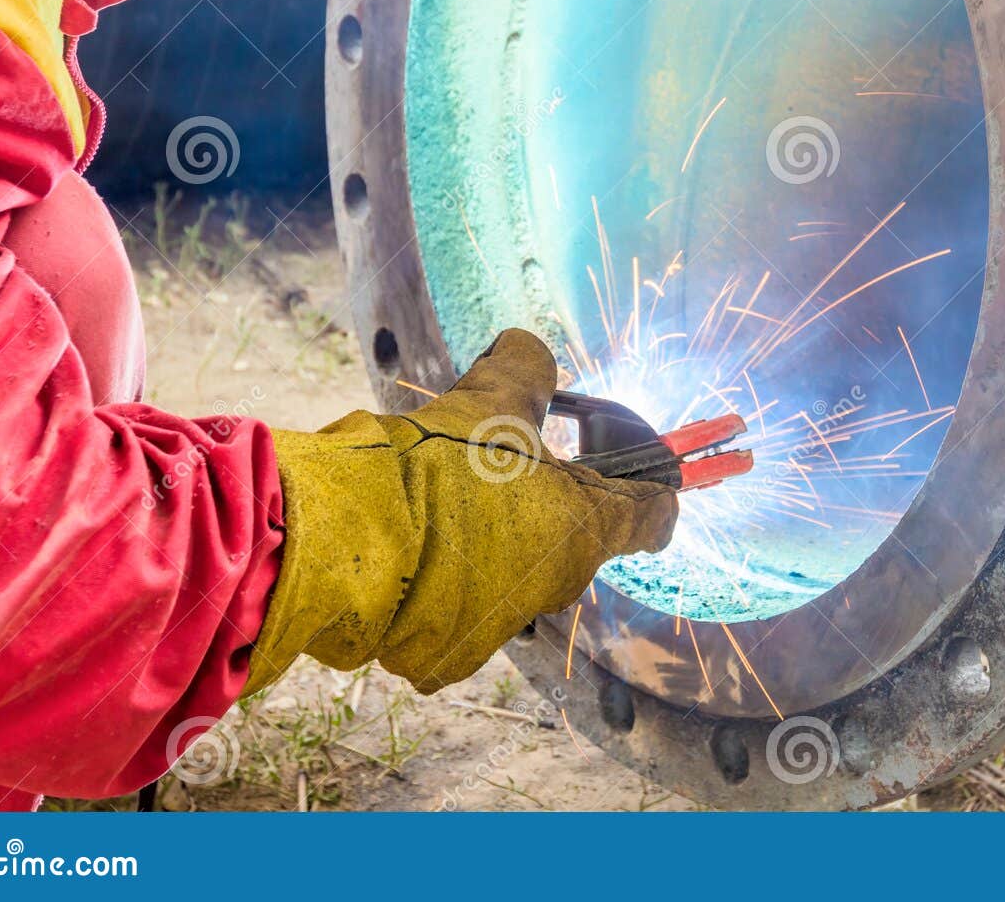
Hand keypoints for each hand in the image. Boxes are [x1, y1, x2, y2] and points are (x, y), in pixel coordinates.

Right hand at [247, 330, 676, 692]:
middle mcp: (555, 585)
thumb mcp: (489, 397)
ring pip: (514, 569)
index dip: (660, 486)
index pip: (655, 515)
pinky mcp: (450, 654)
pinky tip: (412, 537)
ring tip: (440, 494)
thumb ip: (524, 368)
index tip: (660, 474)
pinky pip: (462, 604)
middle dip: (545, 497)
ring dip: (492, 533)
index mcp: (583, 527)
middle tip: (499, 457)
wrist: (344, 544)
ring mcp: (503, 626)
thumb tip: (528, 349)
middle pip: (572, 535)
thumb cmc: (432, 467)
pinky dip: (446, 571)